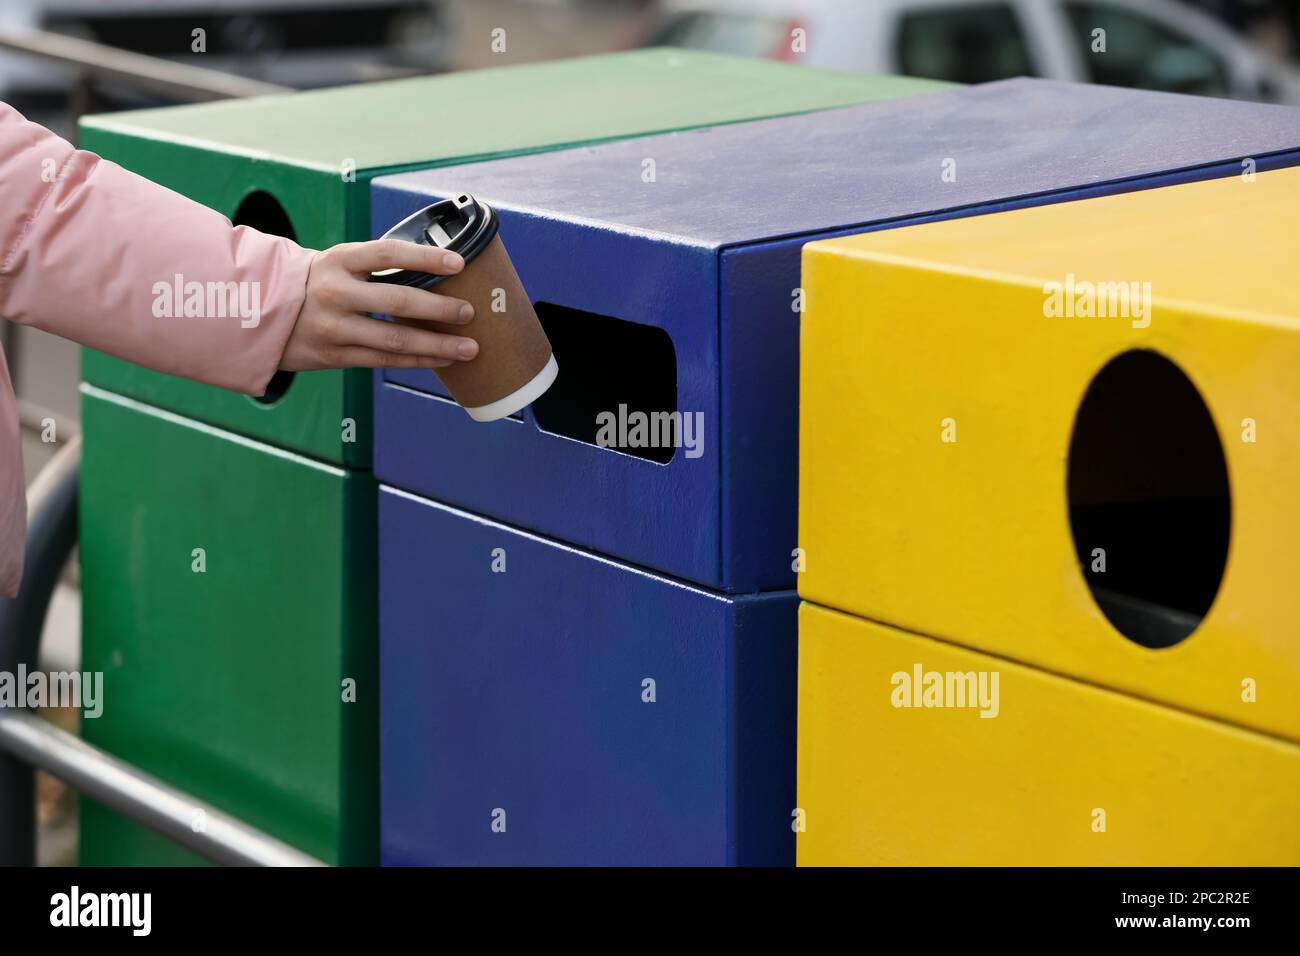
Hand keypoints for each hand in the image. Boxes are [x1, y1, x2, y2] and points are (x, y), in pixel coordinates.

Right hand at [280, 239, 478, 370]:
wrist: (259, 312)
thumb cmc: (318, 282)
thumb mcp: (338, 263)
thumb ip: (377, 266)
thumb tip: (436, 270)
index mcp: (340, 260)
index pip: (388, 253)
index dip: (425, 257)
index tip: (458, 263)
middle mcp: (336, 292)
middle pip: (398, 300)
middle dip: (439, 308)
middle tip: (469, 313)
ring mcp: (335, 327)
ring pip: (395, 339)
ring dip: (437, 345)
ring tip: (469, 348)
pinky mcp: (335, 356)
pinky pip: (384, 359)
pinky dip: (417, 360)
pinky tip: (441, 360)